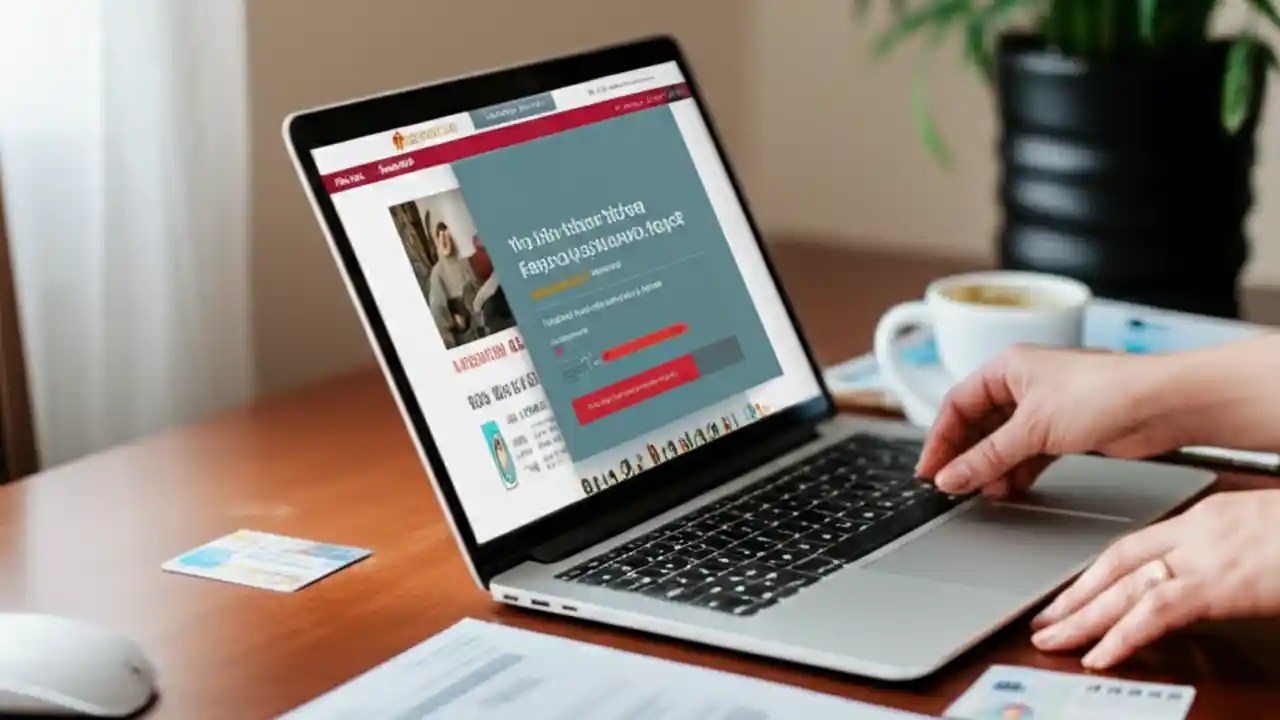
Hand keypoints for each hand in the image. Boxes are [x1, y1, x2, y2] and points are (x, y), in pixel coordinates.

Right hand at [916, 345, 1186, 497]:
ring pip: (1003, 443)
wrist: (1163, 404)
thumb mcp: (1032, 428)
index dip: (940, 439)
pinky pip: (1028, 455)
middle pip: (978, 426)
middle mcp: (1023, 385)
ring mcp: (1045, 409)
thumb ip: (986, 457)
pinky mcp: (1066, 431)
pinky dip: (1017, 472)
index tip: (931, 470)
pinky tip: (1011, 489)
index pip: (957, 405)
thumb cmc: (1105, 391)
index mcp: (1007, 368)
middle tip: (954, 486)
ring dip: (992, 469)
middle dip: (967, 458)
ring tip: (986, 492)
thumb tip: (951, 477)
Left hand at [1029, 489, 1279, 668]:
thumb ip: (1229, 559)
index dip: (1094, 574)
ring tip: (1052, 640)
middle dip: (1076, 597)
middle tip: (1043, 621)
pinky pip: (1157, 611)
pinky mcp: (1222, 583)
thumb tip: (1215, 584)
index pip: (1132, 547)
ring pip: (1125, 589)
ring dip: (1083, 617)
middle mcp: (1197, 531)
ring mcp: (1207, 555)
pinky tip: (1098, 654)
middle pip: (1116, 566)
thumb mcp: (1263, 540)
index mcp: (1206, 518)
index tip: (1070, 594)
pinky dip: (1122, 635)